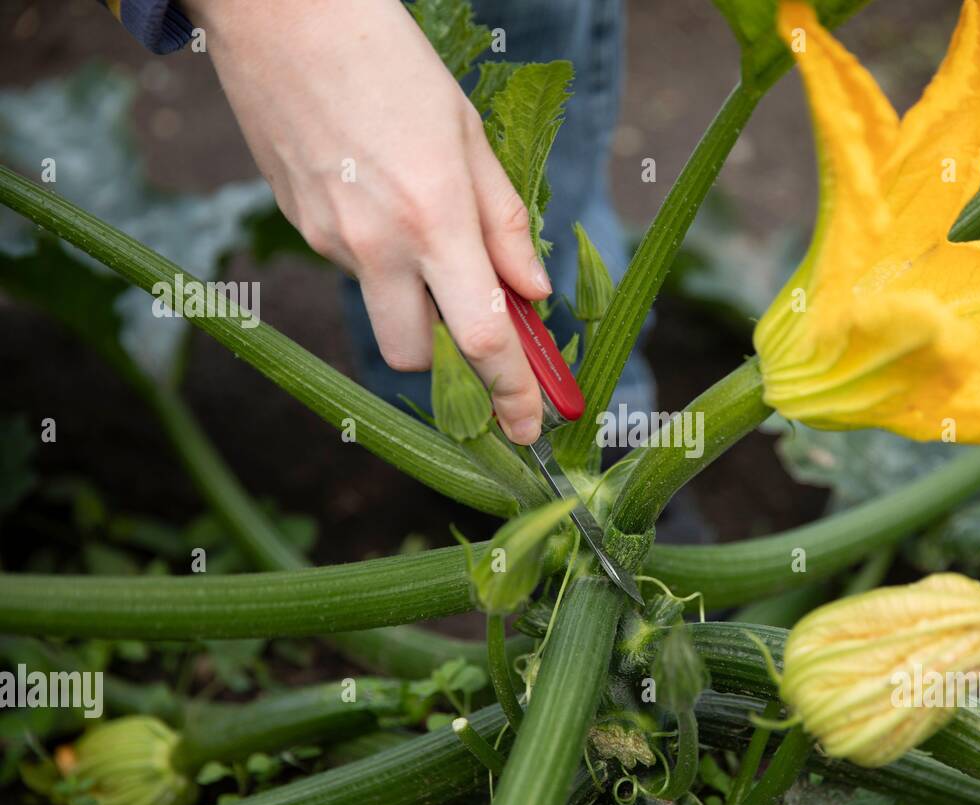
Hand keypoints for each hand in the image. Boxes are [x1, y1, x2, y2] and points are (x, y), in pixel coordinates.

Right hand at [184, 0, 547, 442]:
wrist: (284, 16)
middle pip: (415, 358)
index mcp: (435, 221)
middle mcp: (378, 247)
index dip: (512, 393)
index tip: (529, 426)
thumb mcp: (470, 135)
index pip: (481, 338)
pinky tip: (374, 192)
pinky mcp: (297, 227)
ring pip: (381, 311)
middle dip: (447, 356)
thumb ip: (504, 222)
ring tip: (416, 222)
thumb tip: (533, 293)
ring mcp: (330, 242)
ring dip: (410, 299)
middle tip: (469, 314)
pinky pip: (351, 269)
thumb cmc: (392, 62)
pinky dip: (375, 256)